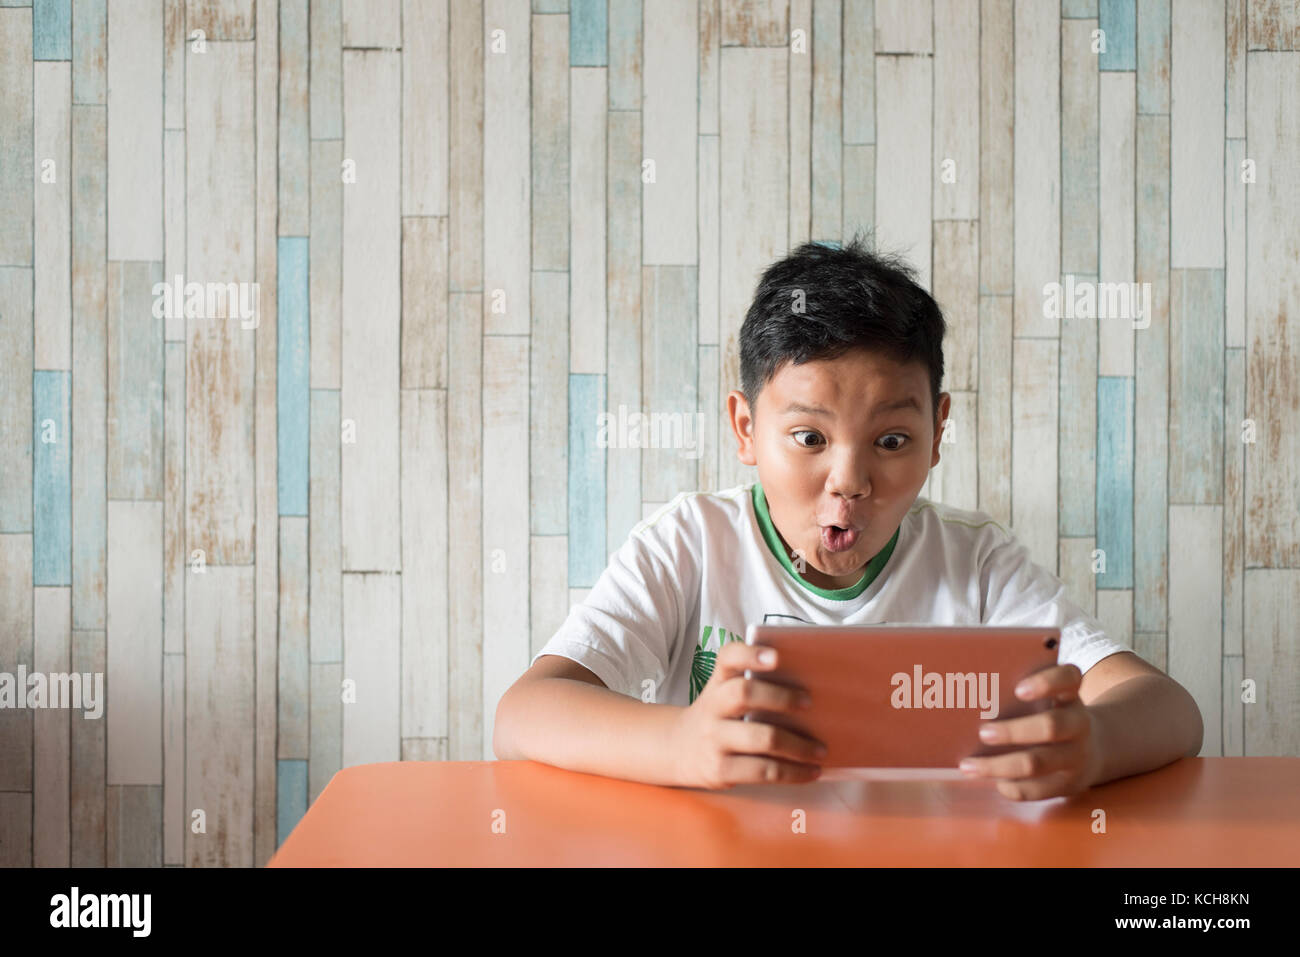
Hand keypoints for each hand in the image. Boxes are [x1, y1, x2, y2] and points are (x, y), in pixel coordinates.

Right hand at [669, 641, 825, 788]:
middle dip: (781, 697)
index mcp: (718, 682)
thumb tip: (811, 692)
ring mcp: (714, 739)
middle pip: (744, 694)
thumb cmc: (718, 717)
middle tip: (809, 703)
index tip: (776, 656)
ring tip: (820, 750)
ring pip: (761, 738)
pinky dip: (792, 773)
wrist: (678, 748)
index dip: (750, 654)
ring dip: (798, 746)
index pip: (728, 658)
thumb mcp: (724, 693)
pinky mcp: (720, 769)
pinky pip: (763, 771)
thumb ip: (755, 686)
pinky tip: (810, 772)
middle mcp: (712, 707)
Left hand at [957, 663, 1103, 800]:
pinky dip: (1012, 787)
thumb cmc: (1051, 715)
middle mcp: (1079, 724)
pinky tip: (996, 782)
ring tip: (968, 766)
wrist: (1094, 752)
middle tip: (982, 732)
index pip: (1069, 678)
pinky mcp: (1069, 784)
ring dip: (999, 766)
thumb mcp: (1049, 698)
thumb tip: (966, 695)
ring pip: (1037, 763)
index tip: (1018, 689)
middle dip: (1012, 731)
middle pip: (1050, 726)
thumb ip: (1018, 693)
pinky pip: (1037, 789)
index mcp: (1070, 695)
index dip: (1046, 683)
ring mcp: (1077, 756)